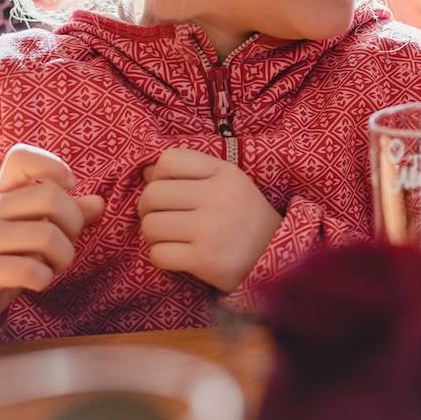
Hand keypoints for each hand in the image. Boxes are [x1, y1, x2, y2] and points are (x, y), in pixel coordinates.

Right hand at [0, 144, 104, 338]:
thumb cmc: (7, 259)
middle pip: (51, 197)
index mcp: (3, 194)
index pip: (21, 156)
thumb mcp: (36, 232)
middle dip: (74, 224)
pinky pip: (29, 269)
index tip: (68, 188)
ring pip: (47, 236)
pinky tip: (37, 282)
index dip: (53, 166)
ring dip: (64, 257)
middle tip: (66, 244)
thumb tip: (98, 203)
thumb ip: (67, 215)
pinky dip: (44, 278)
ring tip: (54, 266)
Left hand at [137, 148, 282, 291]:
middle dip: (148, 209)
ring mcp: (211, 229)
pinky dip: (161, 257)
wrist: (274, 255)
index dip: (158, 176)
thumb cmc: (244, 216)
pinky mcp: (205, 259)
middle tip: (162, 218)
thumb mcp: (228, 183)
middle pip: (153, 194)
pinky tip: (177, 255)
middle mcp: (218, 196)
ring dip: (153, 235)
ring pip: (150, 226)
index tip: (169, 191)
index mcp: (224, 173)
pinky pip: (157, 254)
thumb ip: (191, 173)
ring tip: (169, 238)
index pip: (169, 160)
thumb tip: (146, 172)